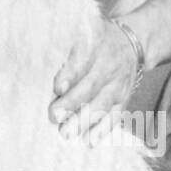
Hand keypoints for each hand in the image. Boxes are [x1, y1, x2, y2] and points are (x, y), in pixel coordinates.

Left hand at [49, 16, 138, 140]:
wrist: (132, 43)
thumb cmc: (97, 38)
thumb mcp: (86, 29)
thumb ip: (67, 43)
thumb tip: (38, 55)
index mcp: (95, 47)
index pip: (82, 61)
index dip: (70, 75)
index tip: (57, 87)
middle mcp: (108, 67)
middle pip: (90, 86)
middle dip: (71, 103)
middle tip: (54, 116)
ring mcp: (117, 85)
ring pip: (101, 104)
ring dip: (84, 120)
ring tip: (66, 133)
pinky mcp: (124, 99)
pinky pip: (115, 116)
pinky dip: (103, 130)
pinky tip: (90, 141)